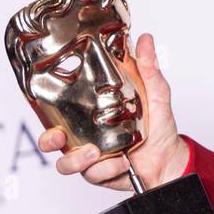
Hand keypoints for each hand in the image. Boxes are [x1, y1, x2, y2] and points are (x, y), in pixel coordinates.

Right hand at [37, 32, 189, 190]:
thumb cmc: (158, 126)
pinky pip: (93, 174)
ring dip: (77, 159)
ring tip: (97, 152)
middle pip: (50, 140)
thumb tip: (145, 39)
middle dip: (48, 139)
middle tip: (58, 136)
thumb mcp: (155, 93)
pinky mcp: (100, 173)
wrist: (170, 158)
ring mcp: (91, 156)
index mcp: (90, 113)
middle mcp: (85, 135)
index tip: (44, 94)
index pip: (59, 107)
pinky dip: (109, 168)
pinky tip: (123, 162)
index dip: (45, 102)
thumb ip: (148, 68)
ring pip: (65, 163)